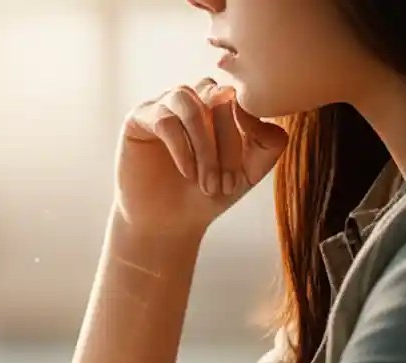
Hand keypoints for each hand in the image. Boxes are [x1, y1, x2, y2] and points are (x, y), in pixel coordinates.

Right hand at [116, 78, 288, 242]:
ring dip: (203, 146)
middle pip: (218, 98)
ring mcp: (164, 104)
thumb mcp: (250, 171)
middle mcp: (193, 97)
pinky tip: (186, 173)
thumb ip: (268, 141)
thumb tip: (250, 109)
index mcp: (221, 103)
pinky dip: (181, 149)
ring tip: (204, 181)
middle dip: (226, 145)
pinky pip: (165, 120)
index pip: (241, 97)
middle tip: (224, 185)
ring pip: (191, 106)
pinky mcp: (138, 118)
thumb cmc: (208, 194)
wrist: (169, 222)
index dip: (246, 134)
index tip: (242, 178)